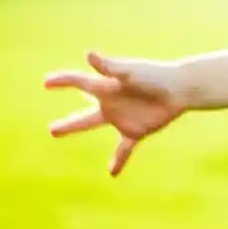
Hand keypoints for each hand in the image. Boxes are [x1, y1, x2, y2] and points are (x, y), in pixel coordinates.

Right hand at [44, 51, 186, 176]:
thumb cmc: (156, 75)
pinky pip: (123, 149)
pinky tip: (112, 173)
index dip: (63, 81)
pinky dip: (118, 160)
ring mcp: (121, 118)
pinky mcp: (136, 131)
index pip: (79, 82)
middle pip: (83, 113)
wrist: (181, 89)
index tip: (46, 82)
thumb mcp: (131, 71)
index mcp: (106, 87)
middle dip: (68, 122)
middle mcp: (110, 102)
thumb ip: (109, 67)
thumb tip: (88, 54)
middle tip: (51, 130)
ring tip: (58, 132)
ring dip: (76, 129)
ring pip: (94, 126)